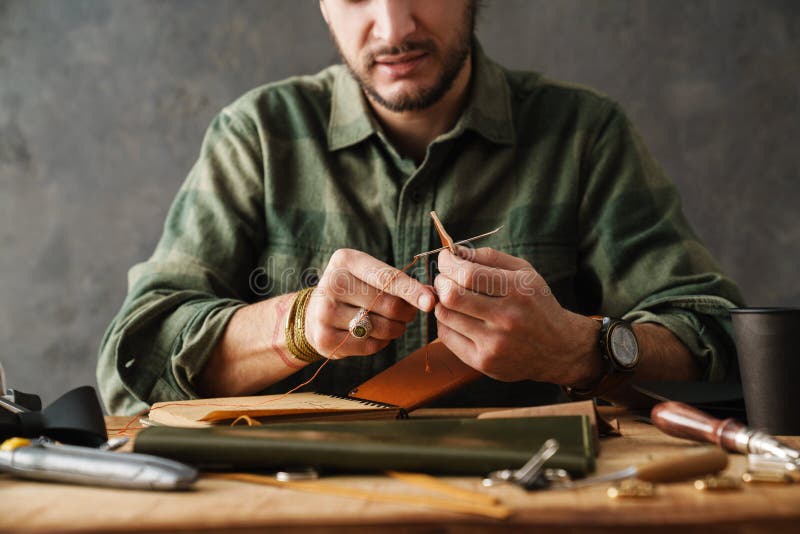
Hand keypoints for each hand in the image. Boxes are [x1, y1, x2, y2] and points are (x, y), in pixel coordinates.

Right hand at [304, 249, 436, 357]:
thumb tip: (431, 296)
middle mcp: (331, 283)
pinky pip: (369, 346)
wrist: (313, 314)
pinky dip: (381, 342)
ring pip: (381, 328)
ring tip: (393, 323)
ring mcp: (325, 313)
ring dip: (396, 329)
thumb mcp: (369, 275)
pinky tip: (374, 334)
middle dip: (406, 312)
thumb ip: (398, 282)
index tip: (431, 302)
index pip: (386, 278)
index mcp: (345, 260)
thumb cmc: (353, 291)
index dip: (412, 291)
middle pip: (388, 305)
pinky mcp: (324, 339)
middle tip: (408, 313)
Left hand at [434, 247, 600, 384]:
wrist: (559, 350)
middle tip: (444, 278)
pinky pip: (447, 337)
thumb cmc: (537, 305)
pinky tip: (456, 317)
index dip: (448, 263)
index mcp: (518, 290)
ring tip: (449, 297)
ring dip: (440, 302)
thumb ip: (490, 257)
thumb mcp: (524, 273)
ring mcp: (494, 343)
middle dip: (440, 282)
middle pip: (452, 296)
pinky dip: (445, 323)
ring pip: (445, 316)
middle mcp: (507, 318)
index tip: (445, 259)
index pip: (468, 274)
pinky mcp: (484, 362)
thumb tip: (455, 251)